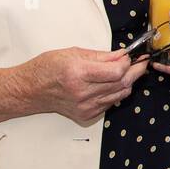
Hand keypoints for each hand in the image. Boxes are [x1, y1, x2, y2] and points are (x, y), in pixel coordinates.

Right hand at [19, 46, 149, 125]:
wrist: (29, 91)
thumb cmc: (47, 68)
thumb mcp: (73, 53)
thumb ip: (102, 56)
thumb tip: (123, 55)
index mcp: (78, 74)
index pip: (117, 71)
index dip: (129, 62)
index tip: (131, 55)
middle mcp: (82, 93)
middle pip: (122, 83)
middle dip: (135, 71)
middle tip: (140, 62)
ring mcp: (84, 107)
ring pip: (120, 95)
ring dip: (128, 82)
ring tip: (127, 71)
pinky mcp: (86, 115)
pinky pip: (111, 103)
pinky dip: (116, 92)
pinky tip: (110, 83)